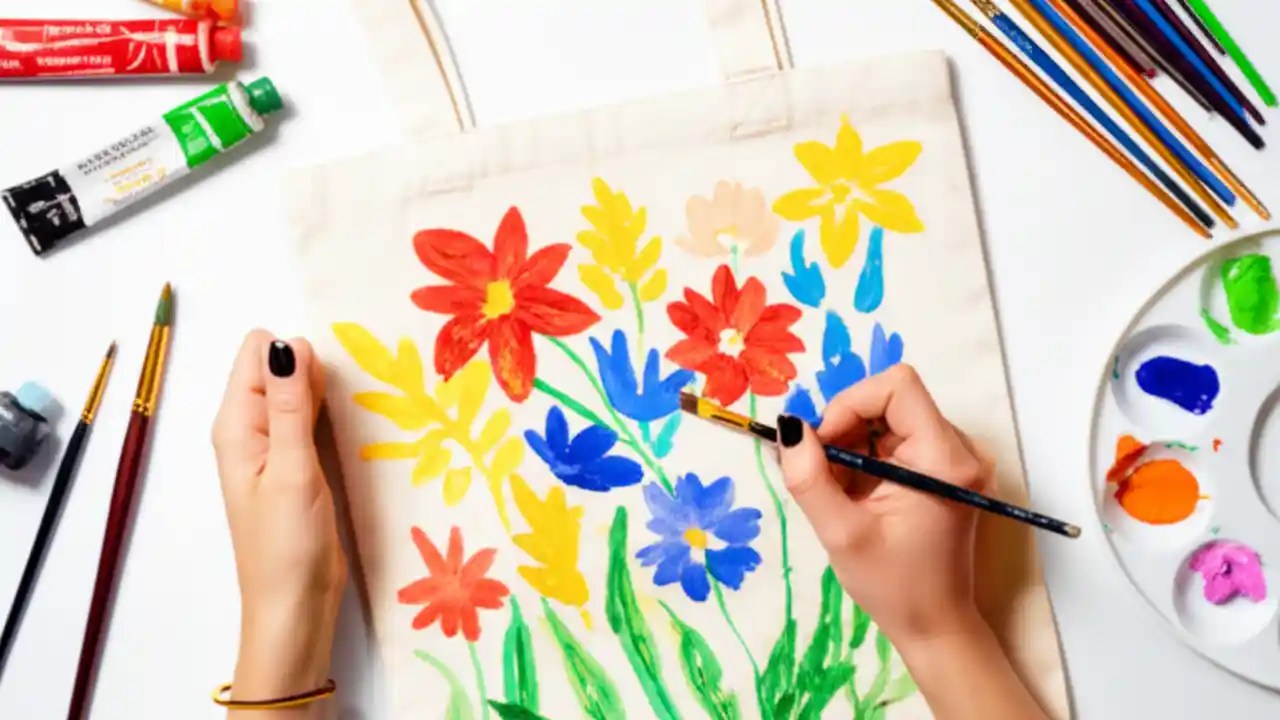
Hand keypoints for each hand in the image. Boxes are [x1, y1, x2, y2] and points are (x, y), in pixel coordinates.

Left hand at [213, 331, 346, 713]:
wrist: (295, 608)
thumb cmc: (288, 545)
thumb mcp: (292, 469)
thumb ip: (290, 404)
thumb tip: (289, 341)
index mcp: (238, 425)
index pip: (258, 353)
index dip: (296, 352)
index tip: (333, 374)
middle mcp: (252, 430)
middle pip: (282, 369)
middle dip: (317, 368)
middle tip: (355, 394)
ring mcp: (276, 448)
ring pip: (301, 394)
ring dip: (329, 394)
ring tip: (363, 409)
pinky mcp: (300, 466)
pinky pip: (313, 422)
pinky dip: (333, 418)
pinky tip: (358, 428)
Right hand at [776, 364, 988, 644]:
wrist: (935, 625)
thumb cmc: (894, 586)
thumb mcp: (841, 534)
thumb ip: (809, 477)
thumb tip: (788, 427)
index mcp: (944, 460)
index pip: (897, 386)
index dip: (850, 404)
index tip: (826, 446)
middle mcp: (960, 448)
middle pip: (891, 398)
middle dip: (846, 427)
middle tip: (825, 473)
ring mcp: (956, 457)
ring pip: (890, 416)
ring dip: (853, 443)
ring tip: (841, 490)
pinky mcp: (945, 467)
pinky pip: (897, 436)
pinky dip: (867, 455)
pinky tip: (858, 493)